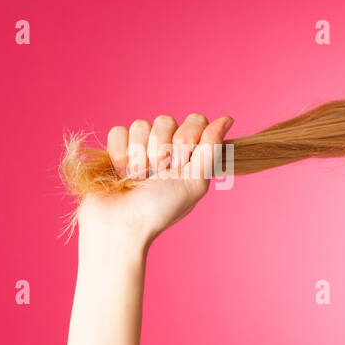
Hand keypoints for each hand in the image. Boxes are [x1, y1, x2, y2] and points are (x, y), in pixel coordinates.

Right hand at [76, 113, 232, 244]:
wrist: (121, 225)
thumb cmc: (160, 209)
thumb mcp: (194, 182)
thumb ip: (210, 149)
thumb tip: (227, 119)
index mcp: (190, 155)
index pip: (195, 121)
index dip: (186, 138)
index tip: (181, 163)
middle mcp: (167, 148)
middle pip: (165, 120)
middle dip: (161, 151)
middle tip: (157, 175)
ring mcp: (140, 147)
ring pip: (140, 125)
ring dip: (139, 156)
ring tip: (138, 178)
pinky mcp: (116, 148)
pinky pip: (118, 131)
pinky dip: (120, 154)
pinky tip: (122, 173)